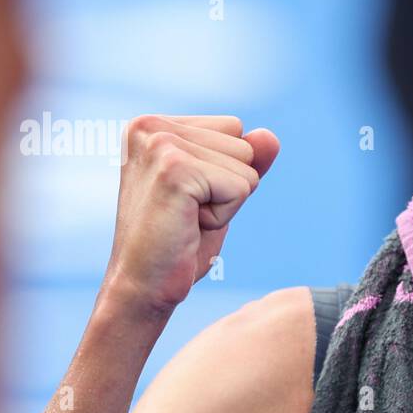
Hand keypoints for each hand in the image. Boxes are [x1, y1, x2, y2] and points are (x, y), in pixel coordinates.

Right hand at [102, 114, 279, 317]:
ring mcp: (160, 144)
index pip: (234, 129)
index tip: (187, 199)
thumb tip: (270, 136)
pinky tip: (188, 227)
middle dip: (227, 188)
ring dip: (226, 204)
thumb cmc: (177, 244)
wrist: (143, 287)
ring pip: (246, 167)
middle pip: (244, 145)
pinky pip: (240, 188)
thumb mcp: (218, 193)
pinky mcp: (175, 169)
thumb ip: (244, 160)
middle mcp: (151, 126)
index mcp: (153, 124)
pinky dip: (224, 217)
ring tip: (185, 220)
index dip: (224, 172)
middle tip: (186, 215)